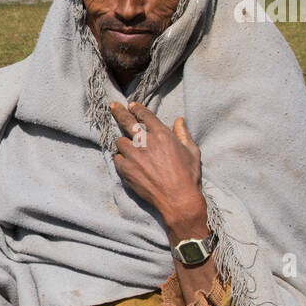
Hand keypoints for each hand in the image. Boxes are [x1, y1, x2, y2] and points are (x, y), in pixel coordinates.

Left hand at [109, 101, 205, 226]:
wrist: (178, 199)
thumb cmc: (188, 176)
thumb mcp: (192, 152)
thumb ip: (183, 134)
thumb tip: (179, 120)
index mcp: (162, 135)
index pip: (145, 115)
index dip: (137, 109)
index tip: (132, 105)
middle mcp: (145, 142)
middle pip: (127, 121)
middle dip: (119, 112)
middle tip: (113, 106)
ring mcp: (133, 156)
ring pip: (120, 142)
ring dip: (124, 143)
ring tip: (129, 149)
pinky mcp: (126, 169)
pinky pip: (117, 158)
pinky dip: (121, 159)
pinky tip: (128, 163)